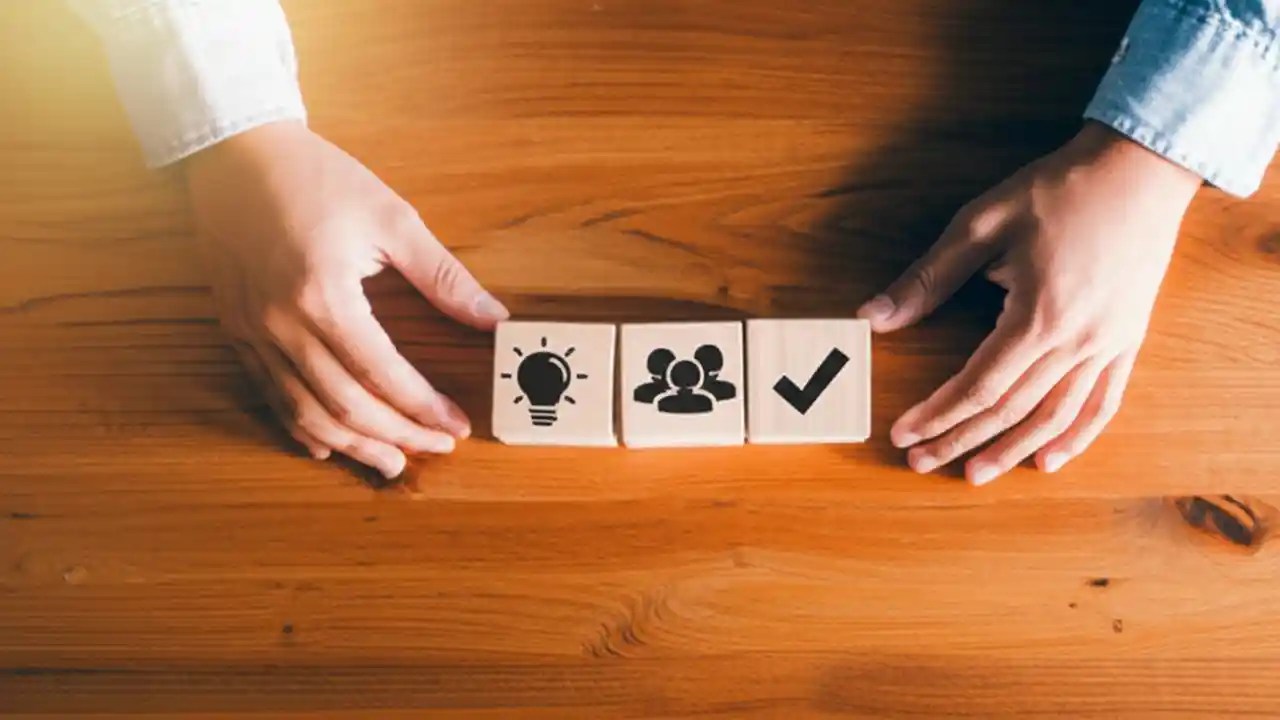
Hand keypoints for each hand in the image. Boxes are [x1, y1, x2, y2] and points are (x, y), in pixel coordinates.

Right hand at [185, 121, 507, 477]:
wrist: (236, 152)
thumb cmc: (315, 177)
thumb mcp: (392, 218)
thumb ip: (443, 276)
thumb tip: (492, 316)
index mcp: (324, 294)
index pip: (384, 374)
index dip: (424, 408)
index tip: (457, 424)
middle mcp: (282, 323)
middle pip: (345, 406)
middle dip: (397, 436)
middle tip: (435, 448)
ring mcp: (252, 331)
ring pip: (304, 412)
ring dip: (351, 446)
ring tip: (390, 464)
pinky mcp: (235, 330)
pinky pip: (268, 395)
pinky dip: (300, 426)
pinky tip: (327, 444)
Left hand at [858, 122, 1201, 484]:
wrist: (1139, 168)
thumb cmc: (1058, 190)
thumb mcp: (981, 225)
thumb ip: (928, 278)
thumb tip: (873, 317)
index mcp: (1039, 317)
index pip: (978, 386)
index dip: (937, 415)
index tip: (902, 433)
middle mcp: (1078, 342)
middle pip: (1012, 410)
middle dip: (960, 440)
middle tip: (919, 463)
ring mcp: (1110, 345)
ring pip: (1056, 416)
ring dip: (1012, 450)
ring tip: (975, 474)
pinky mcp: (1128, 340)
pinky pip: (1103, 402)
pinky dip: (1076, 437)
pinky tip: (1049, 460)